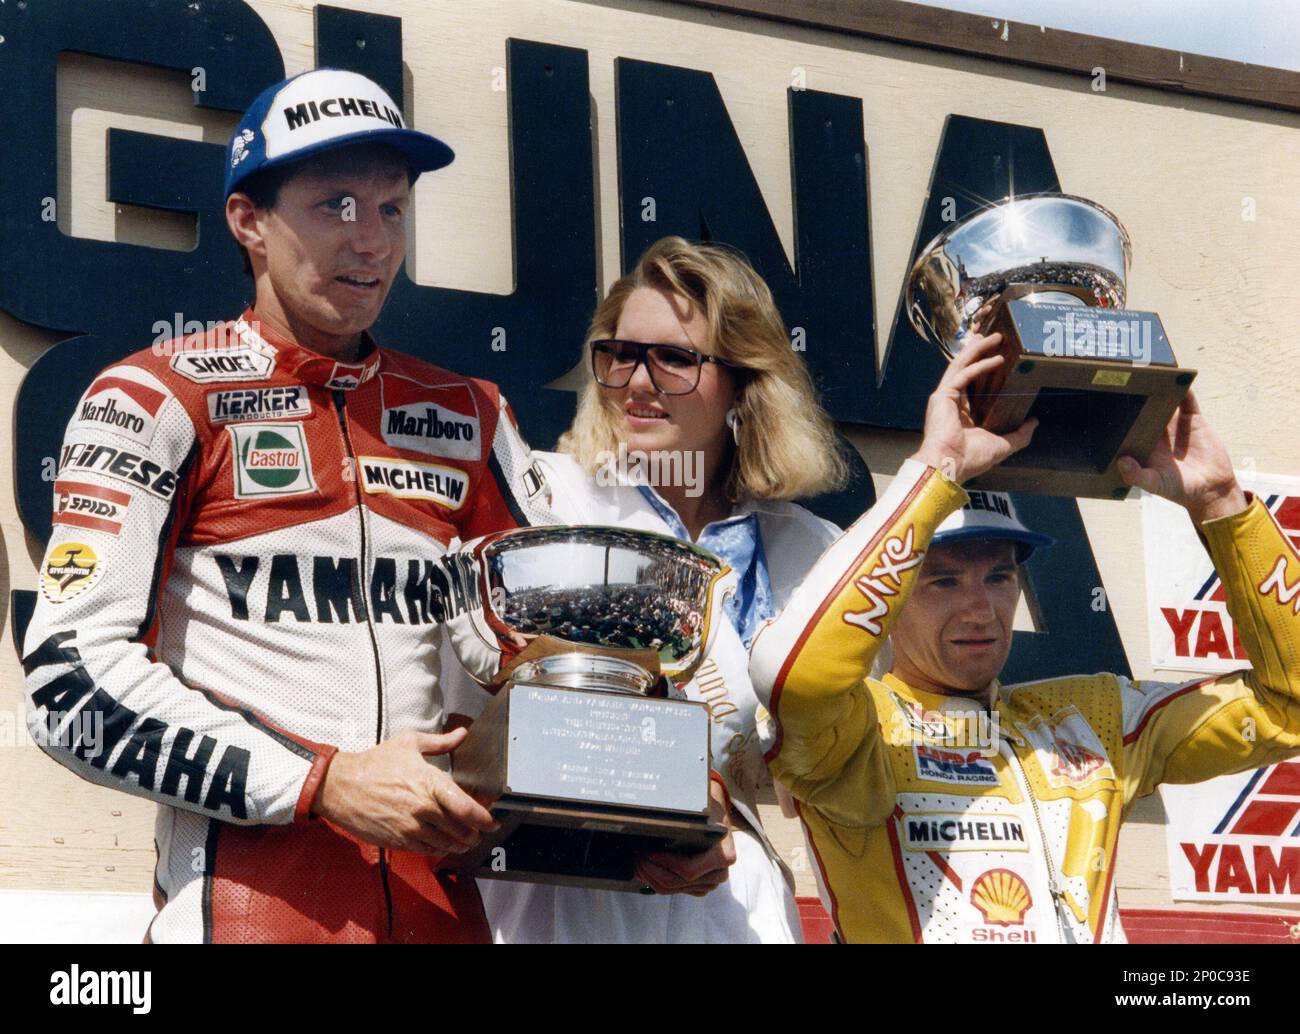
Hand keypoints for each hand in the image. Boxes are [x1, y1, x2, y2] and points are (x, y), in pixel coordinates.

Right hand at [312, 727, 498, 854]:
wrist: (341, 786)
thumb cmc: (375, 763)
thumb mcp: (408, 743)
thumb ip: (439, 742)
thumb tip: (461, 733)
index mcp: (430, 782)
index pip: (466, 807)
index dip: (484, 818)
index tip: (492, 821)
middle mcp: (424, 807)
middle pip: (461, 829)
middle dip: (474, 833)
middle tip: (480, 833)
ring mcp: (411, 827)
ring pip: (446, 843)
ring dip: (460, 844)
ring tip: (465, 842)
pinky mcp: (399, 840)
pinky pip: (427, 850)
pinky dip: (439, 850)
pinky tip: (443, 846)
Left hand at [634, 777, 736, 895]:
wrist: (719, 818)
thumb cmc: (708, 813)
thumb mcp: (701, 813)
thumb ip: (686, 820)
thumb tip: (658, 820)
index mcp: (723, 855)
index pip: (688, 870)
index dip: (664, 863)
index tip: (649, 852)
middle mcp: (719, 873)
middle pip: (677, 882)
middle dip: (652, 871)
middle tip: (638, 857)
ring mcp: (710, 883)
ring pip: (673, 889)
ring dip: (651, 877)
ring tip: (639, 862)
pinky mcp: (701, 887)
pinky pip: (675, 891)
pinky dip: (657, 881)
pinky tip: (646, 870)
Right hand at [909, 303, 1037, 483]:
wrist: (950, 466)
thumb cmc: (970, 459)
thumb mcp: (1003, 445)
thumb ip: (1019, 434)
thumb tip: (1034, 423)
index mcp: (962, 414)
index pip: (973, 384)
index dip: (985, 368)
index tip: (999, 355)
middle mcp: (952, 403)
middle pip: (966, 369)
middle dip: (980, 351)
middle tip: (996, 337)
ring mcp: (945, 398)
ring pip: (962, 365)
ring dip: (978, 350)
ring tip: (994, 337)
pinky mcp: (942, 396)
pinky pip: (962, 374)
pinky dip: (979, 365)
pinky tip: (996, 358)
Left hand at [1117, 389, 1246, 522]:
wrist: (1212, 489)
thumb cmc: (1179, 489)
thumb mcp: (1156, 484)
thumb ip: (1137, 476)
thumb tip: (1122, 462)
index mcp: (1142, 444)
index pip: (1128, 424)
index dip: (1119, 413)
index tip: (1109, 400)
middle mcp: (1156, 431)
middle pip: (1144, 408)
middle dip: (1138, 395)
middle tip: (1127, 377)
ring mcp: (1174, 423)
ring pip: (1164, 401)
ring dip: (1160, 388)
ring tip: (1152, 372)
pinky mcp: (1193, 419)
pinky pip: (1187, 401)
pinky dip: (1184, 390)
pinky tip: (1179, 379)